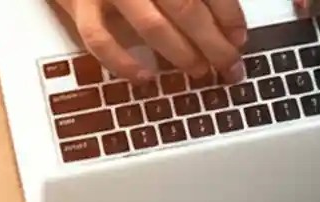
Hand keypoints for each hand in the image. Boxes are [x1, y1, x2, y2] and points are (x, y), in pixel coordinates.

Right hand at [55, 0, 248, 83]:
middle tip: (229, 66)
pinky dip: (123, 63)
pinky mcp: (80, 7)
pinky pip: (100, 41)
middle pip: (186, 9)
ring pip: (153, 27)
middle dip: (214, 43)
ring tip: (198, 70)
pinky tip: (145, 77)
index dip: (229, 15)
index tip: (239, 38)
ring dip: (181, 54)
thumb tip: (223, 23)